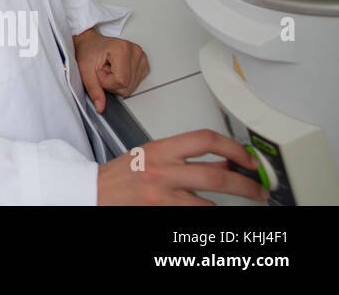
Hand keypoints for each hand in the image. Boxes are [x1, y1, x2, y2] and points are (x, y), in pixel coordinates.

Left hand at [73, 27, 148, 111]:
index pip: (121, 81)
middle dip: (111, 84)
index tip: (98, 71)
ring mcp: (141, 57)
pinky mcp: (143, 63)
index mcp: (123, 49)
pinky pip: (135, 83)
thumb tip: (100, 107)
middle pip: (128, 86)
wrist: (90, 42)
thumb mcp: (85, 70)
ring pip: (132, 87)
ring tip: (109, 69)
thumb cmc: (87, 51)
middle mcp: (136, 52)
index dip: (106, 82)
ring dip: (117, 83)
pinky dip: (124, 81)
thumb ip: (93, 89)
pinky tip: (117, 70)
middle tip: (103, 70)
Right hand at [98, 129, 270, 204]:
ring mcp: (163, 194)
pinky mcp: (162, 211)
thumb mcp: (151, 156)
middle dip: (246, 185)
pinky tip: (205, 207)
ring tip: (239, 200)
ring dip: (227, 201)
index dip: (234, 148)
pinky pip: (196, 212)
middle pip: (217, 176)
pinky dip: (204, 209)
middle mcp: (162, 170)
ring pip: (210, 200)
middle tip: (260, 189)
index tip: (248, 158)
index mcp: (160, 149)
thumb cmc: (120, 175)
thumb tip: (221, 164)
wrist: (94, 193)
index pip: (205, 140)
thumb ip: (184, 159)